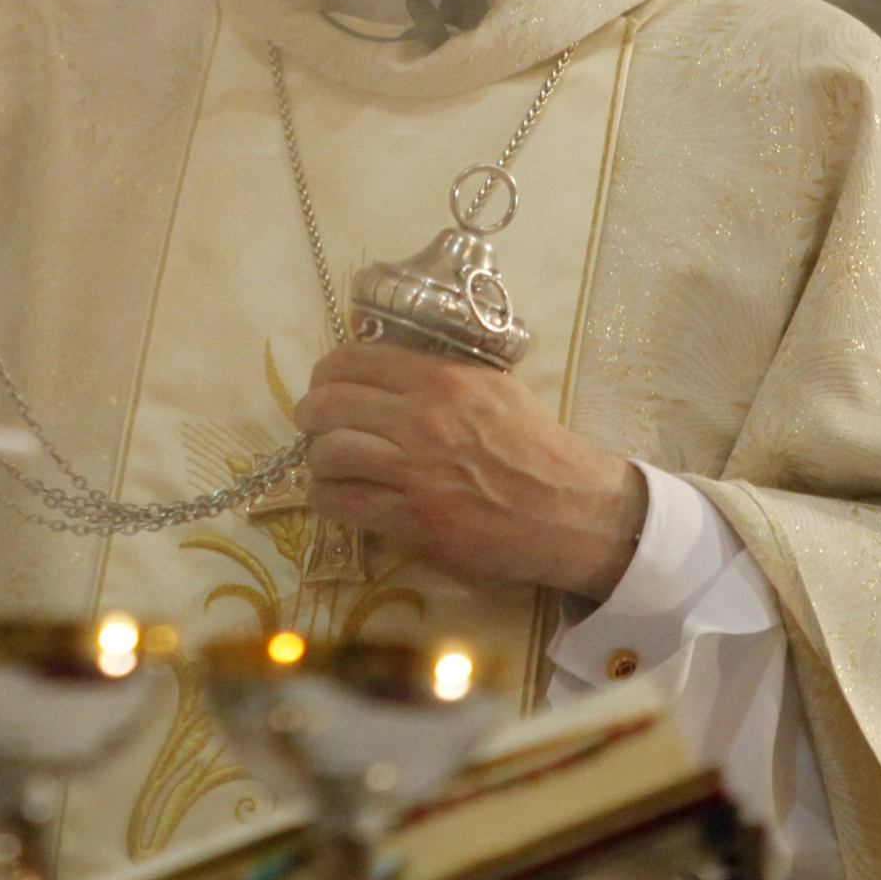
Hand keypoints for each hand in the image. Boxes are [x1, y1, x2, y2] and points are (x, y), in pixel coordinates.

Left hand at [292, 341, 648, 597]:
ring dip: (318, 461)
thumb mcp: (494, 387)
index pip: (353, 361)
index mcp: (443, 380)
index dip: (326, 374)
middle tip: (312, 426)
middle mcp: (423, 419)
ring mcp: (417, 471)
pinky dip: (328, 499)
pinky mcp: (414, 519)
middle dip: (310, 415)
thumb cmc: (535, 447)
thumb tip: (384, 361)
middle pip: (330, 404)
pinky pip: (345, 503)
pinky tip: (336, 498)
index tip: (324, 387)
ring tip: (326, 466)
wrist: (570, 510)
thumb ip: (440, 373)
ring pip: (330, 454)